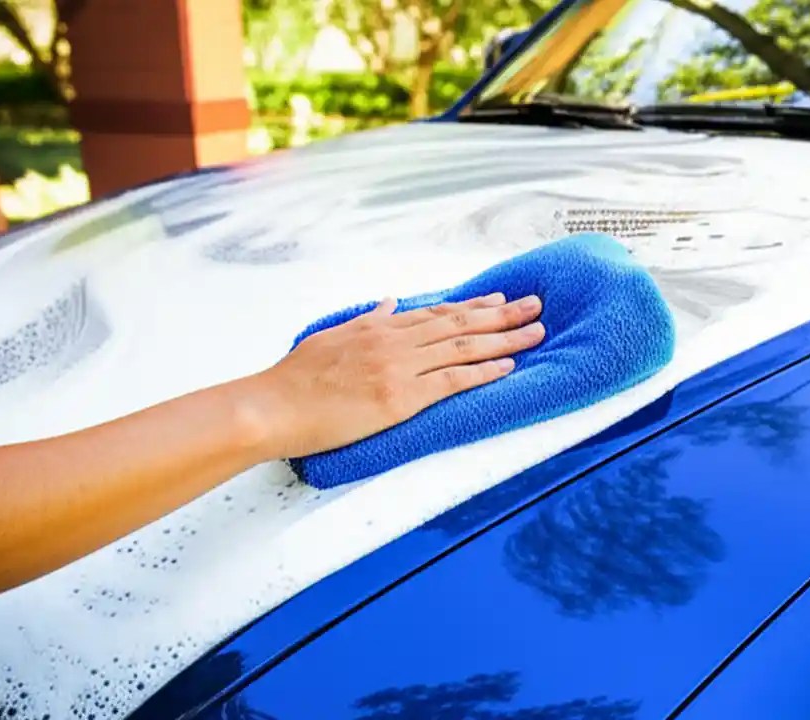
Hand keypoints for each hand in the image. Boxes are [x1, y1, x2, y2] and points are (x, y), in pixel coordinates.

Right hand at [238, 293, 544, 459]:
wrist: (272, 406)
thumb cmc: (294, 379)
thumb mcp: (332, 336)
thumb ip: (367, 319)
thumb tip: (391, 302)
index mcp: (380, 328)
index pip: (437, 312)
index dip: (474, 304)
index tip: (500, 297)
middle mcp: (395, 342)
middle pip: (460, 323)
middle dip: (503, 314)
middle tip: (537, 305)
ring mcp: (400, 368)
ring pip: (464, 347)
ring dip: (505, 339)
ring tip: (537, 332)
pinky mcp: (401, 398)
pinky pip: (452, 382)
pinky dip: (483, 372)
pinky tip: (509, 366)